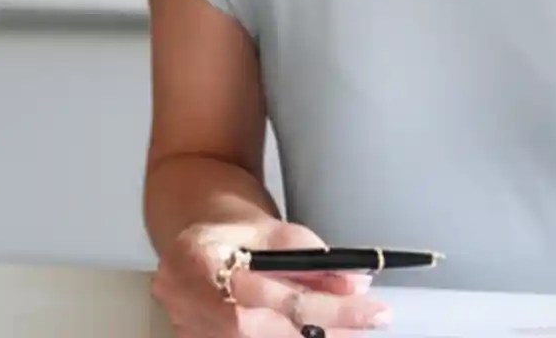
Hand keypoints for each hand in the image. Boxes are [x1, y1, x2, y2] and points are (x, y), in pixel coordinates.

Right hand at [152, 220, 392, 337]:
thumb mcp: (274, 230)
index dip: (325, 307)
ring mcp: (188, 328)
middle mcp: (185, 301)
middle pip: (263, 329)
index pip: (270, 294)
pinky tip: (319, 334)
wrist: (195, 238)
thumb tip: (355, 285)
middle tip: (367, 322)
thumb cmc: (234, 230)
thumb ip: (312, 258)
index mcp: (198, 260)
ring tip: (349, 329)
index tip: (370, 309)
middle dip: (323, 328)